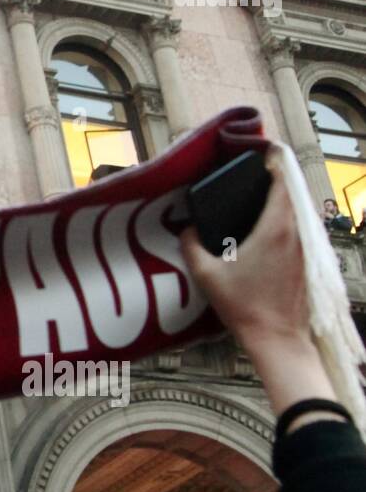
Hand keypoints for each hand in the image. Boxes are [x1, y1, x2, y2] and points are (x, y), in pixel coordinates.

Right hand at [180, 148, 336, 419]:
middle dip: (274, 180)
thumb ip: (191, 246)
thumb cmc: (244, 306)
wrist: (278, 338)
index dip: (272, 164)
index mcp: (274, 228)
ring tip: (258, 197)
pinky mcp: (305, 263)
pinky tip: (267, 229)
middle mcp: (295, 234)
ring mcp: (304, 249)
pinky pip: (298, 230)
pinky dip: (285, 221)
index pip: (281, 182)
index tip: (260, 153)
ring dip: (281, 201)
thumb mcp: (206, 274)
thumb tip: (186, 229)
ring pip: (297, 213)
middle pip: (291, 194)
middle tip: (253, 173)